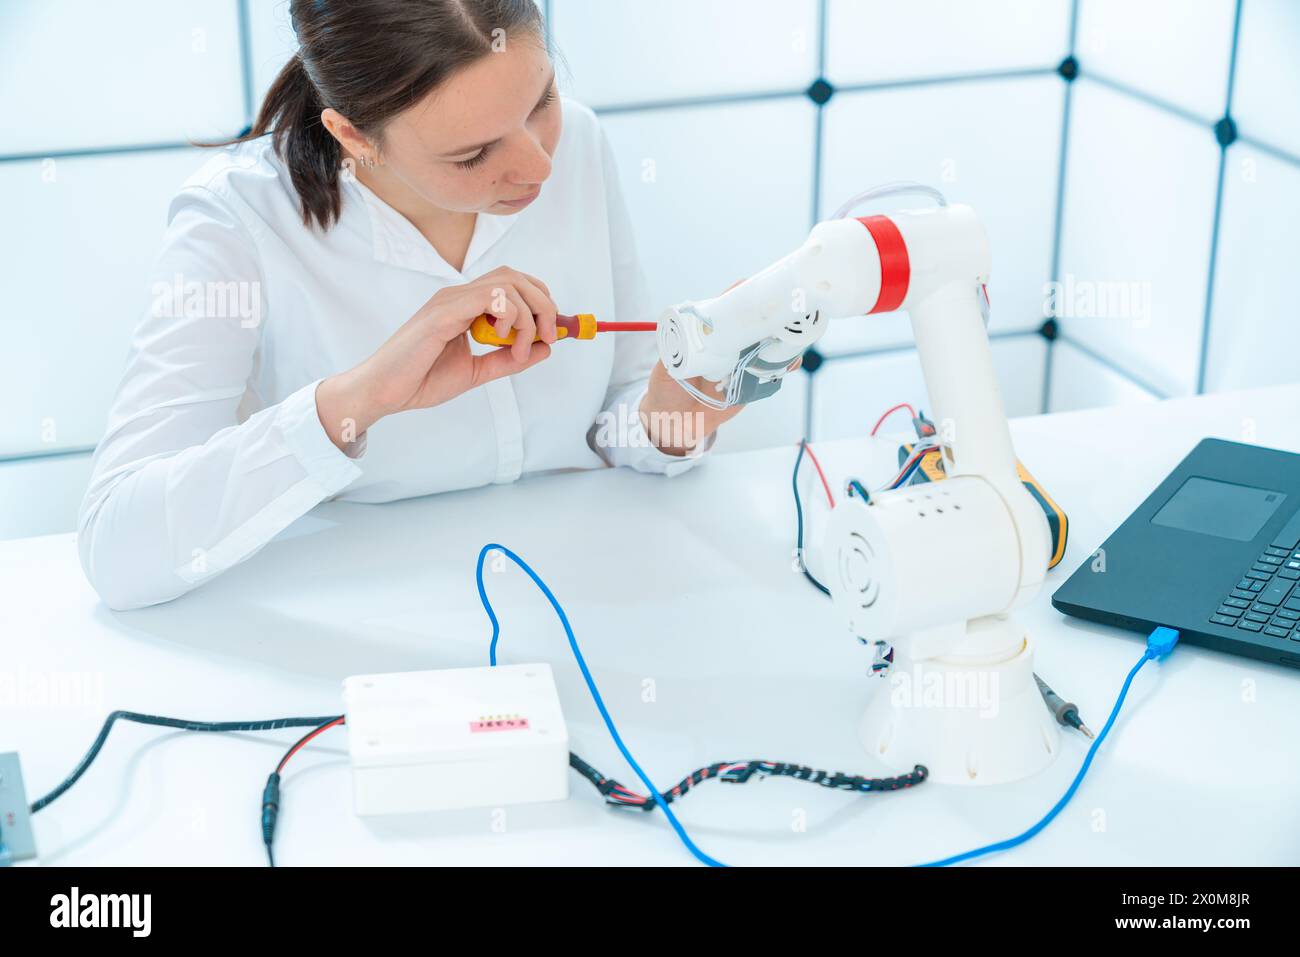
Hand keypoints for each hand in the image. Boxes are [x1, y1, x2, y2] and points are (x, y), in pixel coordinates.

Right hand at [315, 267, 557, 449]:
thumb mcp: (477, 372)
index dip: (540, 301)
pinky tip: (503, 340)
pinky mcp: (444, 312)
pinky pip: (490, 297)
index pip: (513, 285)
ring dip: (529, 314)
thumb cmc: (421, 380)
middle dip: (544, 304)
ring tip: (522, 347)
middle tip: (550, 336)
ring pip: (508, 283)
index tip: (552, 332)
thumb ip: (509, 359)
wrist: (385, 391)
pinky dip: (509, 316)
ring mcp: (451, 300)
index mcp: (465, 306)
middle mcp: (459, 296)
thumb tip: (546, 347)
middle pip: (516, 277)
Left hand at [636, 276, 799, 455]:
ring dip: (782, 341)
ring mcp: (740, 364)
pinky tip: (790, 363)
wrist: (673, 423)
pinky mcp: (748, 385)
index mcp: (707, 336)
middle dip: (770, 317)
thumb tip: (682, 340)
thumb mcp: (665, 369)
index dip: (739, 295)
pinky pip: (768, 374)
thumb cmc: (666, 390)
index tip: (750, 286)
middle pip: (753, 325)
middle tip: (783, 313)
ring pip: (766, 347)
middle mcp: (727, 346)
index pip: (725, 309)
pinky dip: (782, 368)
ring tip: (792, 338)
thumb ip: (672, 355)